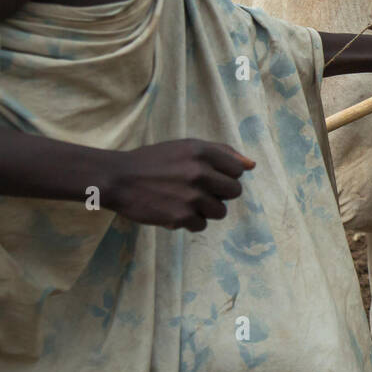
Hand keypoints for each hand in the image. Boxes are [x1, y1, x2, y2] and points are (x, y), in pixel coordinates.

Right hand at [106, 139, 253, 230]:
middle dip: (219, 194)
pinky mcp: (180, 217)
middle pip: (234, 192)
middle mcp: (199, 172)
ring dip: (206, 210)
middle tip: (199, 191)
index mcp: (202, 151)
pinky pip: (201, 225)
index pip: (238, 170)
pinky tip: (174, 211)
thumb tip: (252, 165)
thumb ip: (221, 152)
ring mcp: (191, 196)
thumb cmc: (153, 161)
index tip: (211, 177)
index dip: (226, 175)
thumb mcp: (186, 147)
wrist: (118, 179)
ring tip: (185, 201)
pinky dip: (189, 222)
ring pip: (220, 211)